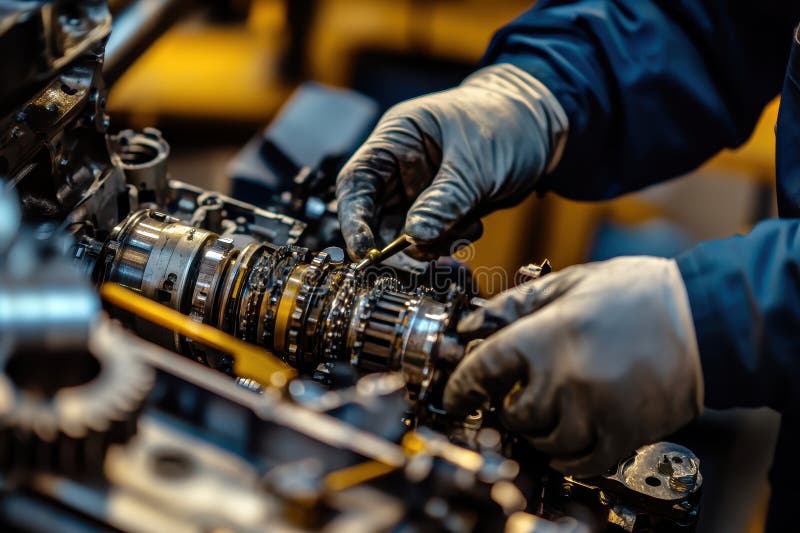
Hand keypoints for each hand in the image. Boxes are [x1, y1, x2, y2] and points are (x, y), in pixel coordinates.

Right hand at [335, 63, 566, 259]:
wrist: (543, 129)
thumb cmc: (505, 123)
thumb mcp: (474, 162)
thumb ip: (444, 200)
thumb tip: (414, 237)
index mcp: (396, 139)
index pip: (357, 182)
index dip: (353, 219)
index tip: (365, 251)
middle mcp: (401, 167)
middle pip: (376, 214)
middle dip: (397, 238)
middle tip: (420, 251)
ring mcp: (420, 190)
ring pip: (406, 233)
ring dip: (431, 242)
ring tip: (465, 226)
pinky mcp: (442, 209)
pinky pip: (433, 237)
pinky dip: (450, 240)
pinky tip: (474, 223)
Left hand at [443, 257, 703, 476]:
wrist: (703, 318)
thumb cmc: (636, 295)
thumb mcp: (567, 283)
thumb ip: (515, 304)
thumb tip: (474, 322)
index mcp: (546, 336)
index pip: (484, 371)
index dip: (462, 387)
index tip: (455, 397)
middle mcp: (566, 378)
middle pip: (514, 413)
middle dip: (508, 406)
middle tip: (516, 394)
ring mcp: (595, 411)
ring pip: (544, 441)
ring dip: (537, 431)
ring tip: (548, 410)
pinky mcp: (623, 434)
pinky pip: (581, 461)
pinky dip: (566, 456)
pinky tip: (567, 439)